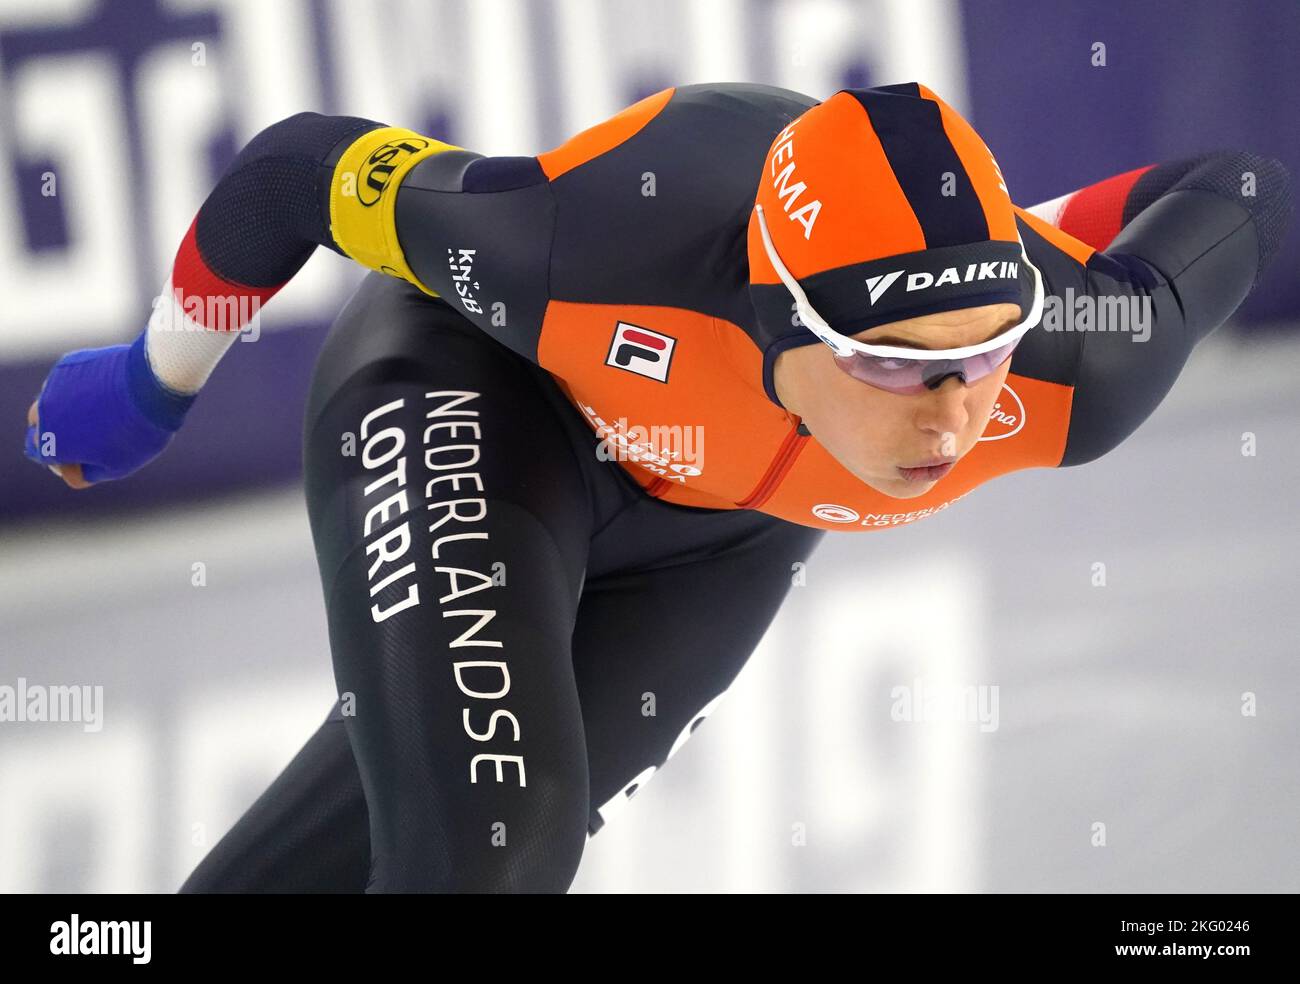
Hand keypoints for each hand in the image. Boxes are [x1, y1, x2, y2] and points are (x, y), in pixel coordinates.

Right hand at [23, 334, 195, 485]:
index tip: (84, 460)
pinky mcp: (68, 364)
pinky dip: (78, 389)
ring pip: (51, 402)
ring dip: (65, 411)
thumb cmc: (136, 431)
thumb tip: (72, 469)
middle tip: (88, 438)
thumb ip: (88, 472)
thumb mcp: (118, 465)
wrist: (150, 383)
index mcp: (50, 442)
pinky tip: (104, 393)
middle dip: (58, 435)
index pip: (42, 455)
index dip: (62, 461)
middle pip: (40, 428)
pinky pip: (66, 381)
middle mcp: (43, 413)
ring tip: (97, 415)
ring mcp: (53, 385)